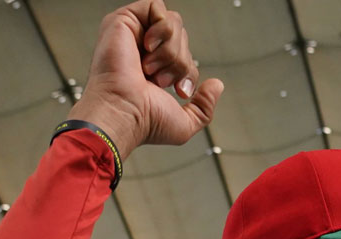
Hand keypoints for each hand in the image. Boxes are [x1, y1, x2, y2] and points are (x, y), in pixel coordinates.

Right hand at [68, 0, 224, 157]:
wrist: (124, 112)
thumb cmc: (145, 121)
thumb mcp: (185, 124)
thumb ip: (204, 106)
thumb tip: (217, 85)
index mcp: (151, 71)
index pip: (184, 56)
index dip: (188, 71)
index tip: (179, 91)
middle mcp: (140, 52)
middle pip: (181, 38)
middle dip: (179, 61)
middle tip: (161, 80)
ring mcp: (131, 35)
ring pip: (173, 23)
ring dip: (170, 49)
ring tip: (151, 67)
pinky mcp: (123, 20)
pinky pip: (157, 8)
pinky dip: (162, 30)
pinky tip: (149, 47)